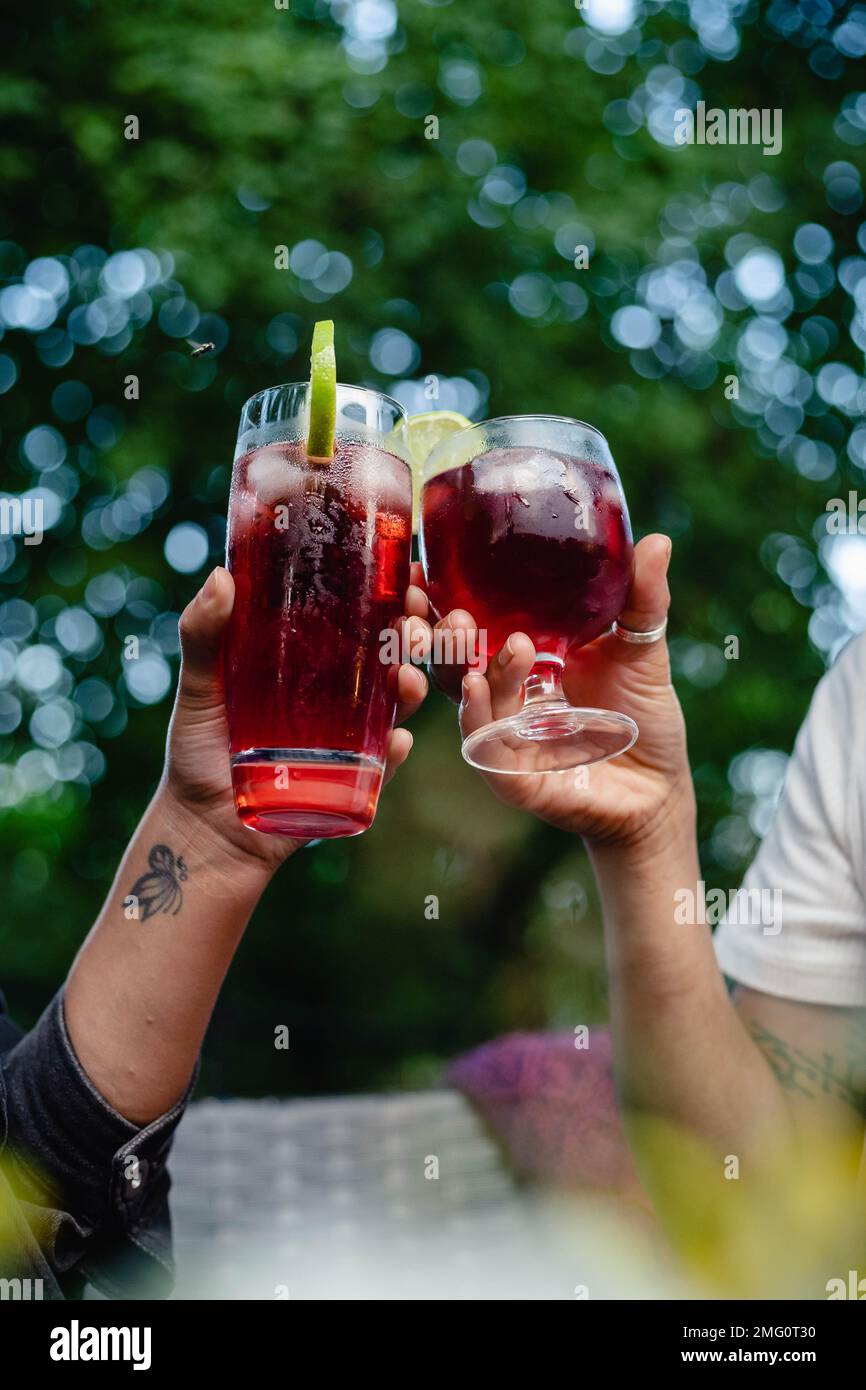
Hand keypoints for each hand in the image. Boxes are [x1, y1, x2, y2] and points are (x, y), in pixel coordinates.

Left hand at [163, 566, 431, 869]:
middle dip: (412, 635)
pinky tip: (399, 741)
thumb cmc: (196, 752)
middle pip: (388, 655)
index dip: (388, 594)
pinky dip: (395, 752)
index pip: (358, 617)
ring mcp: (348, 739)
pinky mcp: (351, 782)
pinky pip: (384, 765)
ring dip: (412, 688)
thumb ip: (202, 635)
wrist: (203, 828)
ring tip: (407, 680)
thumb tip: (221, 576)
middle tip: (413, 623)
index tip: (407, 572)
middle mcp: (336, 696)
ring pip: (395, 705)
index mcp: (308, 661)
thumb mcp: (200, 686)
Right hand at [428, 535, 693, 850]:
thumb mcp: (640, 648)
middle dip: (437, 633)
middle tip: (438, 603)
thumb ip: (641, 599)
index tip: (423, 570)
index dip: (438, 601)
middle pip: (454, 662)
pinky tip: (479, 685)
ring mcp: (505, 738)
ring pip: (466, 699)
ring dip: (462, 664)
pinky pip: (486, 748)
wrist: (661, 787)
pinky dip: (477, 717)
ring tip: (476, 633)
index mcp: (520, 661)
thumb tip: (656, 541)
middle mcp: (504, 698)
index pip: (469, 627)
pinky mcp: (516, 778)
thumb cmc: (642, 716)